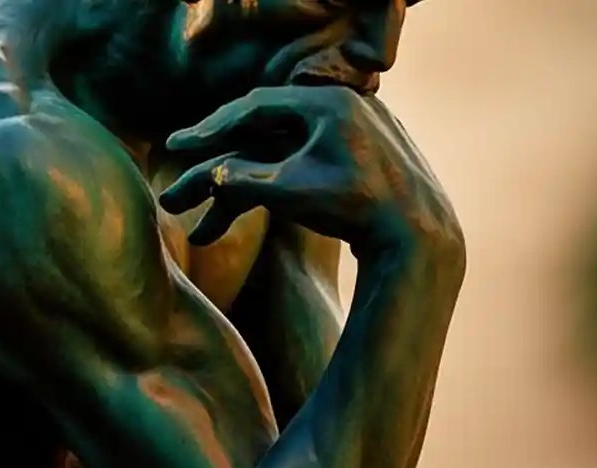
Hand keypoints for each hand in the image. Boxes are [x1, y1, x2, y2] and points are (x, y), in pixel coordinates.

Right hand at [158, 85, 461, 260]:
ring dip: (253, 167)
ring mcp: (361, 124)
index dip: (210, 128)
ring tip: (221, 191)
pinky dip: (283, 170)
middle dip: (225, 145)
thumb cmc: (352, 211)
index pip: (254, 108)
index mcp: (326, 104)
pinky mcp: (370, 148)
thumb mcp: (287, 193)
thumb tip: (208, 174)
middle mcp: (347, 104)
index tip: (178, 145)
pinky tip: (263, 190)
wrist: (417, 235)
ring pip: (290, 141)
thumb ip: (242, 179)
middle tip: (188, 152)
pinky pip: (314, 151)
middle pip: (269, 120)